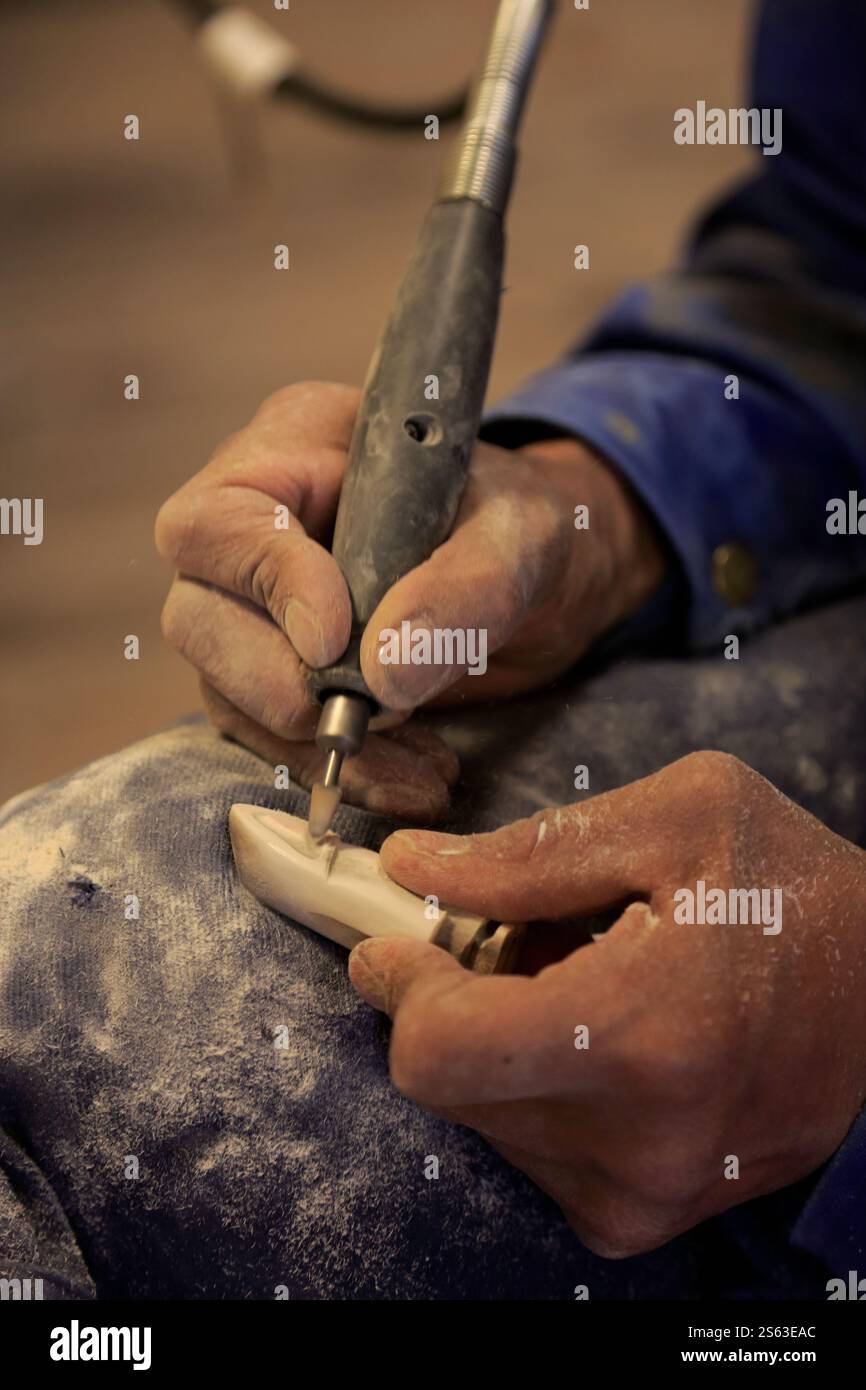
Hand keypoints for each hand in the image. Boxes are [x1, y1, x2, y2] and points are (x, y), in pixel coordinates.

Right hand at [155, 380, 664, 815]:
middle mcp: (256, 525)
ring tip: (421, 770)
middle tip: (376, 716)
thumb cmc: (526, 528)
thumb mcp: (522, 541)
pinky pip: (272, 734)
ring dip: (316, 745)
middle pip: (197, 615)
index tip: (337, 641)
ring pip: (226, 689)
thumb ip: (465, 592)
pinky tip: (409, 776)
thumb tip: (382, 676)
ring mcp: (257, 605)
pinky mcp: (280, 672)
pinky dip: (340, 767)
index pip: (216, 519)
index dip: (264, 583)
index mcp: (297, 448)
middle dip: (280, 684)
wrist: (546, 585)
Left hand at [348, 751, 865, 1255]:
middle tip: (515, 938)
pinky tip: (598, 1037)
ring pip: (486, 1116)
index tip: (393, 944)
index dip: (401, 988)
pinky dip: (536, 1088)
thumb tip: (412, 867)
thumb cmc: (796, 894)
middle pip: (453, 1084)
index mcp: (643, 1034)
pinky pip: (531, 1149)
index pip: (438, 1053)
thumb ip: (530, 852)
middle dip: (458, 1000)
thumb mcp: (679, 818)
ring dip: (500, 1042)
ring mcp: (642, 1193)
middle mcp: (638, 1142)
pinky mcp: (643, 1215)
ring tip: (581, 980)